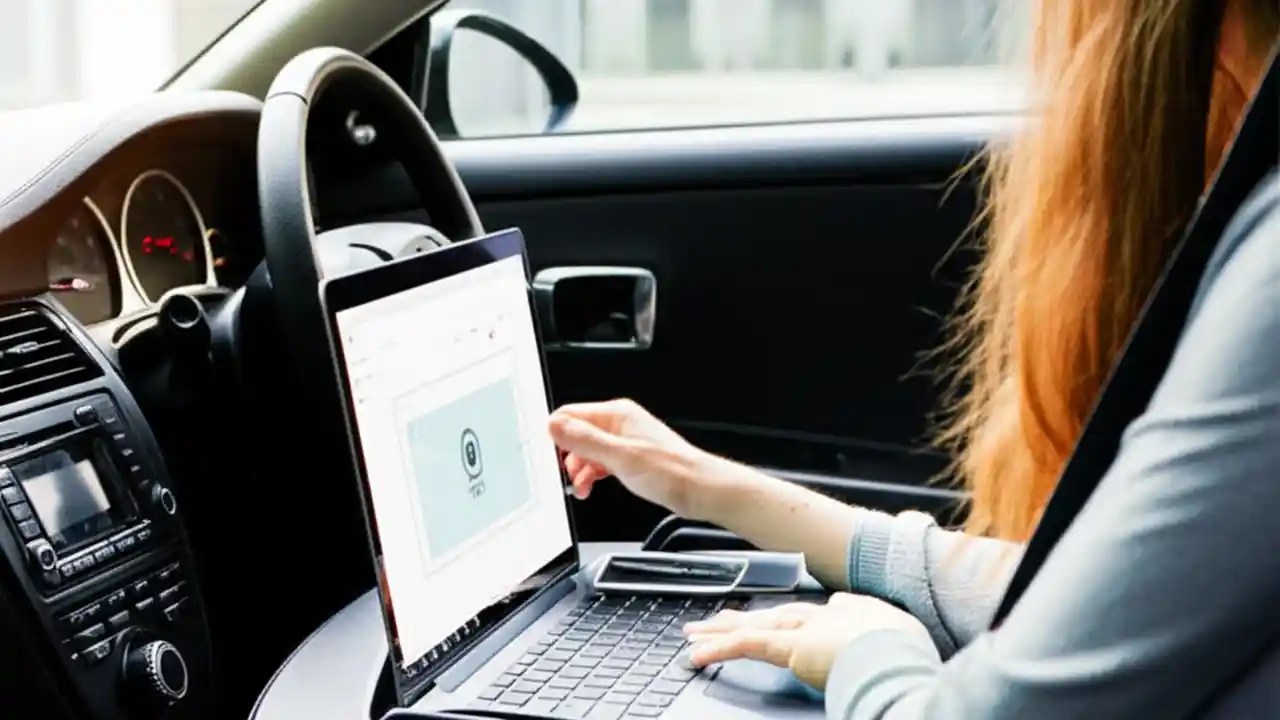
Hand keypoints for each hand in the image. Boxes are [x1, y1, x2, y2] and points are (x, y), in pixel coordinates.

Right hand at [548, 399, 713, 518]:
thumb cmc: (671, 471)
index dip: (557, 436)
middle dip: (568, 457)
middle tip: (571, 476)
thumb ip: (585, 440)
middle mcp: (619, 423)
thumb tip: (555, 425)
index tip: (553, 459)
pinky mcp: (629, 457)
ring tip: (583, 487)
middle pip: (576, 433)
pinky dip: (592, 474)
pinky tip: (591, 487)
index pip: (569, 414)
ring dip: (580, 469)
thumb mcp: (620, 456)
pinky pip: (600, 462)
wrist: (699, 489)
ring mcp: (624, 440)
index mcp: (616, 414)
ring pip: (587, 450)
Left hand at [683, 593, 930, 689]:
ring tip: (693, 635)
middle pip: (768, 617)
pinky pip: (743, 647)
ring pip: (750, 628)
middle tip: (711, 622)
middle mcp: (816, 617)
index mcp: (840, 615)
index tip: (761, 619)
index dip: (776, 618)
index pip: (798, 615)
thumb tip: (846, 602)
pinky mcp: (787, 647)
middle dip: (740, 620)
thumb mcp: (890, 626)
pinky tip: (697, 654)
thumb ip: (863, 614)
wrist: (898, 651)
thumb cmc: (901, 649)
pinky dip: (718, 649)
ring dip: (719, 632)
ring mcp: (799, 631)